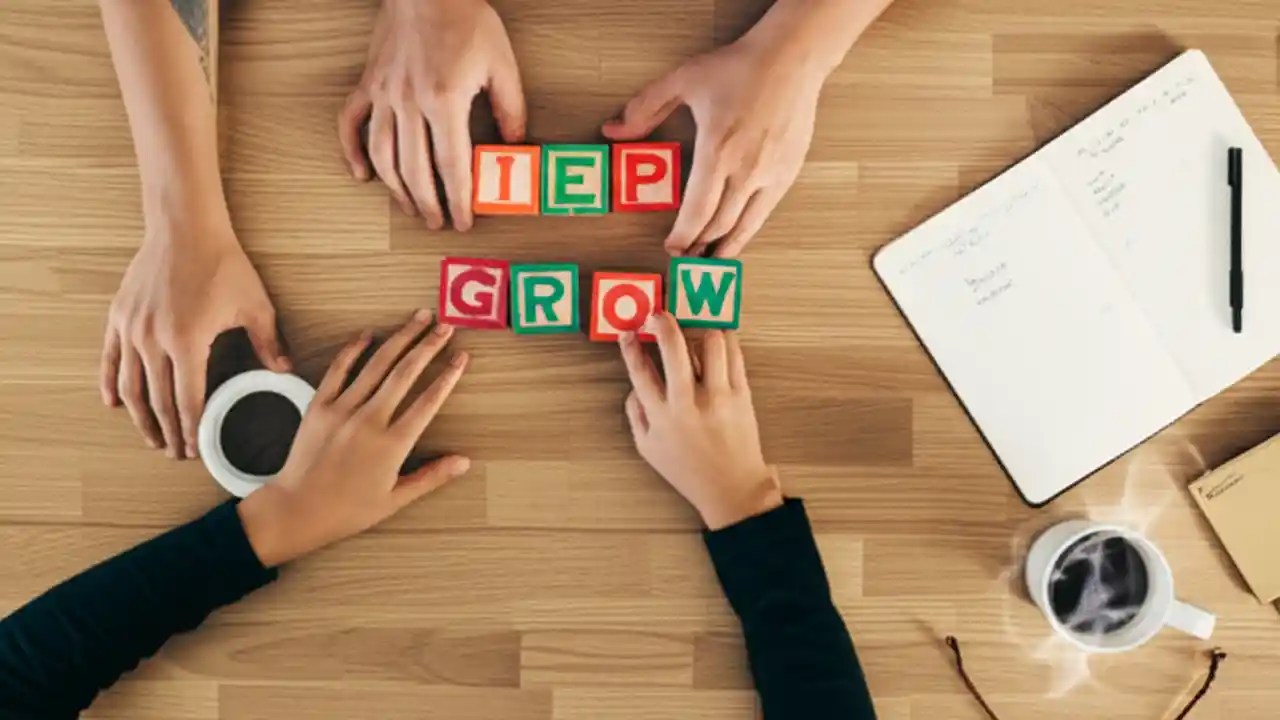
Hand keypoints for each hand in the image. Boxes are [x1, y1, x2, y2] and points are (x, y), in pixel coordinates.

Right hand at [101, 217, 287, 458]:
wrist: (186, 228)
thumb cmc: (223, 264)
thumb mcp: (255, 305)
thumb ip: (267, 343)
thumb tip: (284, 372)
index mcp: (188, 342)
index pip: (187, 400)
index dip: (190, 430)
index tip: (194, 450)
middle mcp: (153, 340)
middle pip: (157, 400)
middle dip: (166, 432)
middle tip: (174, 453)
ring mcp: (132, 329)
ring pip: (130, 386)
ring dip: (139, 417)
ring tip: (150, 437)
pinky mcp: (119, 317)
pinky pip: (109, 359)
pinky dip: (110, 384)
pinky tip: (113, 403)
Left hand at [237, 310, 471, 566]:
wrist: (297, 509)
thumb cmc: (348, 510)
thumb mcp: (396, 499)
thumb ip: (432, 476)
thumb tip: (464, 461)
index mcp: (392, 445)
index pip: (428, 402)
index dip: (448, 376)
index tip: (461, 357)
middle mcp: (369, 422)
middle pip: (406, 373)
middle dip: (429, 346)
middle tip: (446, 326)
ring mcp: (342, 410)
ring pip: (377, 365)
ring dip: (400, 338)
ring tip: (419, 318)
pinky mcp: (319, 406)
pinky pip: (338, 370)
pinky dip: (353, 349)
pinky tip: (368, 333)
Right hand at [339, 0, 524, 230]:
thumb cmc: (465, 20)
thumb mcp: (502, 64)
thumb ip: (511, 109)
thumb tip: (514, 146)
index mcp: (444, 100)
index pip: (452, 166)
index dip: (459, 199)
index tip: (464, 221)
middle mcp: (409, 102)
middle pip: (415, 169)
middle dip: (428, 204)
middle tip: (439, 222)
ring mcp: (384, 94)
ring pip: (382, 155)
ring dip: (395, 189)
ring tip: (410, 208)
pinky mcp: (369, 83)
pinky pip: (351, 123)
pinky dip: (352, 152)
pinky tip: (362, 175)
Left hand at [602, 27, 823, 257]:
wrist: (791, 60)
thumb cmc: (737, 68)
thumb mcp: (683, 80)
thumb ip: (644, 108)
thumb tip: (612, 130)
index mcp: (717, 151)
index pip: (697, 212)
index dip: (682, 236)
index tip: (670, 248)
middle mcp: (745, 170)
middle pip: (718, 225)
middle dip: (698, 246)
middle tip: (683, 258)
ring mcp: (770, 175)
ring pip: (744, 226)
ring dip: (723, 248)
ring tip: (708, 261)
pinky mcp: (787, 174)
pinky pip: (764, 214)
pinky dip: (747, 231)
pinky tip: (736, 238)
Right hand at [617, 313, 782, 529]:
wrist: (732, 488)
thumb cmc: (688, 470)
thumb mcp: (648, 449)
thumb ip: (636, 414)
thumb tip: (634, 385)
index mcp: (661, 417)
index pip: (640, 371)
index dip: (630, 346)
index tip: (628, 332)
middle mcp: (687, 403)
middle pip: (673, 349)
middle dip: (662, 324)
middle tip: (658, 315)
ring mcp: (718, 398)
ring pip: (710, 344)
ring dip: (698, 333)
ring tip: (694, 337)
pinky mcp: (742, 395)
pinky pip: (734, 355)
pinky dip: (724, 342)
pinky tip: (717, 342)